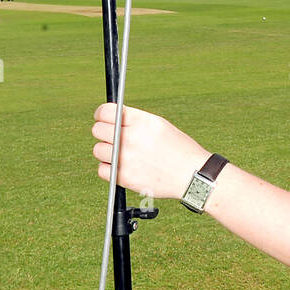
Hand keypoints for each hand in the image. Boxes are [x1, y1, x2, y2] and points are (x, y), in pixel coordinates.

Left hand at [91, 103, 210, 200]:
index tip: (102, 118)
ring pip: (98, 150)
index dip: (101, 114)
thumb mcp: (159, 124)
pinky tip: (120, 167)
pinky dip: (108, 169)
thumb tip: (112, 116)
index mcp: (141, 121)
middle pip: (97, 130)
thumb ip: (135, 120)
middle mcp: (131, 138)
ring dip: (106, 151)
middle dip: (103, 132)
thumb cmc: (177, 148)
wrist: (191, 175)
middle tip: (111, 137)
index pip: (105, 112)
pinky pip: (102, 170)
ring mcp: (126, 158)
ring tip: (119, 154)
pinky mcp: (125, 177)